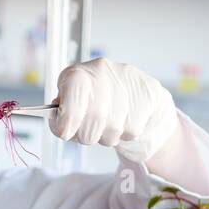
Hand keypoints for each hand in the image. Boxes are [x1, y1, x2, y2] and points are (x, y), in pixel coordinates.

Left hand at [50, 57, 177, 162]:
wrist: (131, 95)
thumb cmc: (94, 103)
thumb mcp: (70, 104)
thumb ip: (62, 114)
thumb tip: (60, 126)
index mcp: (78, 73)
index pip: (74, 91)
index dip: (68, 117)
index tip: (65, 132)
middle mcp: (102, 71)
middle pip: (95, 116)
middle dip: (88, 134)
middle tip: (88, 134)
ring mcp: (128, 81)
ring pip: (114, 127)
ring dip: (107, 137)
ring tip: (107, 127)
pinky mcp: (148, 93)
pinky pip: (132, 129)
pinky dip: (125, 135)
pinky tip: (124, 122)